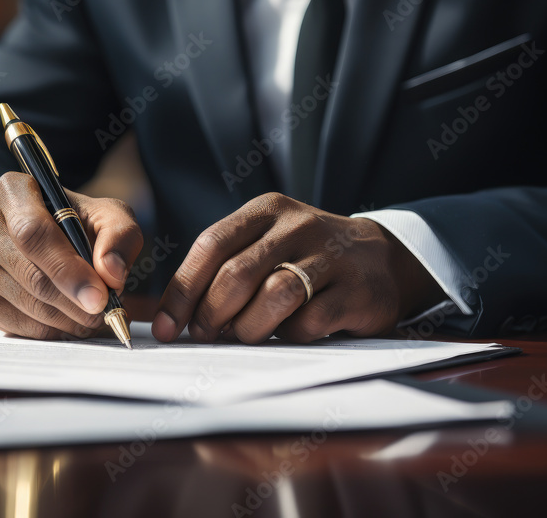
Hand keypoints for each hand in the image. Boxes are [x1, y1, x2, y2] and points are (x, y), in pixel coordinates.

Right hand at [0, 172, 142, 338]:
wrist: (47, 235)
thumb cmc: (76, 223)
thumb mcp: (107, 215)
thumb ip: (120, 236)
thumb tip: (110, 273)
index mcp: (13, 191)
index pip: (33, 234)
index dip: (68, 269)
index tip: (99, 296)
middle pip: (29, 273)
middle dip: (72, 301)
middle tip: (102, 314)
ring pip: (23, 303)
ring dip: (65, 320)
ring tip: (93, 318)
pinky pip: (14, 324)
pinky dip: (49, 330)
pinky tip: (70, 323)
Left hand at [151, 193, 443, 343]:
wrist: (381, 260)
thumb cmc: (305, 259)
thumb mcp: (267, 245)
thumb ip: (225, 268)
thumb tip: (173, 316)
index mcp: (268, 210)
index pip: (211, 245)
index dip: (182, 290)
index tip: (166, 326)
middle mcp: (299, 226)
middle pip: (238, 273)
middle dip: (211, 313)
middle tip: (205, 335)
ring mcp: (332, 256)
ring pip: (274, 295)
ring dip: (249, 327)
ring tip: (245, 335)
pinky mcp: (357, 291)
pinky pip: (310, 321)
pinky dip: (290, 336)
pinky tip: (290, 334)